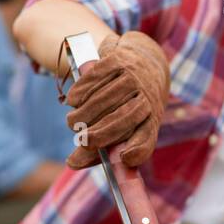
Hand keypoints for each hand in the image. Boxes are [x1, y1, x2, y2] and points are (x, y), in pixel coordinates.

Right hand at [64, 31, 169, 168]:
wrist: (142, 60)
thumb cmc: (127, 104)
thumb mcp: (120, 126)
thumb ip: (98, 148)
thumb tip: (73, 164)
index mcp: (151, 120)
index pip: (147, 138)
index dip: (137, 149)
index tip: (123, 158)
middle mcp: (147, 97)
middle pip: (126, 117)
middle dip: (101, 132)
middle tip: (82, 142)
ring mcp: (134, 77)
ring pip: (108, 97)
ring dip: (86, 112)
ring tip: (71, 122)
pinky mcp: (119, 59)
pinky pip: (99, 76)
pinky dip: (82, 90)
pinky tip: (72, 100)